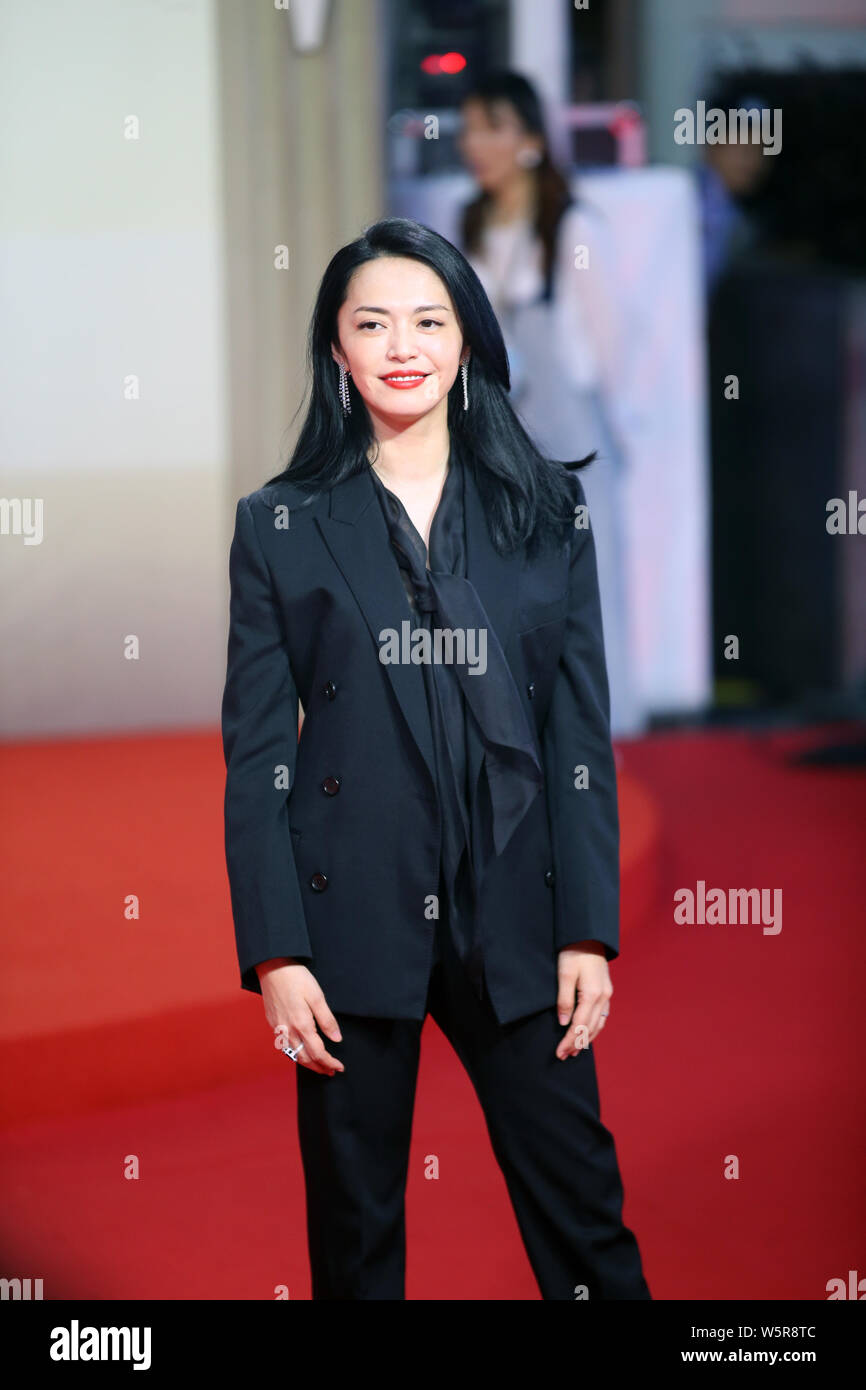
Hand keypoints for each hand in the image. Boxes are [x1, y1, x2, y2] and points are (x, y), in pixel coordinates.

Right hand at [255, 958, 344, 1075]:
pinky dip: (296, 1054)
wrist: (272, 966)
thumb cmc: (296, 978)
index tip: (340, 1067)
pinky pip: (285, 1046)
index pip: (318, 1053)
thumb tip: (337, 1039)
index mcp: (302, 1024)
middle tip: (331, 1071)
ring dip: (307, 1063)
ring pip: (293, 1054)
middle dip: (319, 1067)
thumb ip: (327, 1020)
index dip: (329, 1063)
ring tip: (319, 1066)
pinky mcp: (273, 1022)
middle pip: (305, 1058)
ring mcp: (278, 1028)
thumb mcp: (317, 996)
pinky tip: (301, 1051)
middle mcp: (288, 1030)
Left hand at [555, 941, 611, 1059]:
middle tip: (563, 1056)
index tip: (559, 1052)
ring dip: (586, 1039)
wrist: (589, 936)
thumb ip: (564, 999)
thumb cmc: (574, 952)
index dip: (569, 1041)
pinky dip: (594, 1028)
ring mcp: (607, 995)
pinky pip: (602, 1016)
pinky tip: (587, 1033)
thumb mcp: (564, 973)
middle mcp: (603, 997)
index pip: (579, 1025)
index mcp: (592, 994)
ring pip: (599, 1024)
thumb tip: (564, 1023)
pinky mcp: (606, 992)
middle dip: (576, 1044)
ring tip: (574, 1050)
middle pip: (590, 1028)